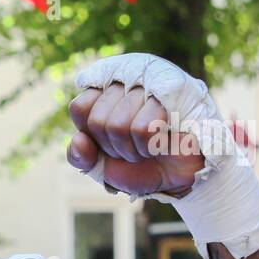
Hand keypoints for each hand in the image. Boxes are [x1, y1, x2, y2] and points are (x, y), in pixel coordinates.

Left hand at [66, 82, 203, 198]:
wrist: (179, 177)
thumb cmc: (140, 165)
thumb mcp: (101, 165)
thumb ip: (80, 156)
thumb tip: (79, 139)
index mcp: (105, 93)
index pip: (80, 107)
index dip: (93, 134)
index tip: (110, 141)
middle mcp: (126, 80)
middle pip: (98, 119)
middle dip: (114, 145)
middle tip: (133, 146)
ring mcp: (150, 84)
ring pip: (118, 124)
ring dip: (132, 148)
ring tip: (149, 144)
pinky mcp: (173, 95)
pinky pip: (142, 128)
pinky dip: (150, 145)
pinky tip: (163, 140)